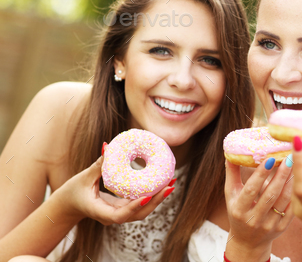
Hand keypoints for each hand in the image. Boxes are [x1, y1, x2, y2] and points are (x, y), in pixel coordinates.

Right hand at [53, 150, 174, 225]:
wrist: (68, 206)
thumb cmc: (73, 192)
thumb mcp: (83, 178)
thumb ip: (98, 165)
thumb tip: (108, 147)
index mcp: (101, 212)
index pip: (120, 215)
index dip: (135, 207)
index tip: (147, 196)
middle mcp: (113, 216)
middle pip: (138, 214)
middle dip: (156, 201)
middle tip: (170, 185)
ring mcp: (119, 214)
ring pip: (142, 211)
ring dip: (158, 199)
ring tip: (171, 183)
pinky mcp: (123, 209)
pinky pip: (140, 205)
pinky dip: (152, 196)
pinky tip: (163, 185)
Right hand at [224, 156, 293, 260]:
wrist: (247, 242)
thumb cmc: (238, 211)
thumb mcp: (231, 195)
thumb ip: (232, 174)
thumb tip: (231, 152)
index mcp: (239, 210)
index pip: (251, 190)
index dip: (260, 174)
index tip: (270, 158)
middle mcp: (254, 220)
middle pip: (270, 195)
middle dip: (280, 175)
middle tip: (288, 158)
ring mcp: (269, 226)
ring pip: (283, 201)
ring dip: (290, 182)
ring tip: (295, 165)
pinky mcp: (281, 228)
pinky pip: (291, 210)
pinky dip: (295, 195)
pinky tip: (299, 180)